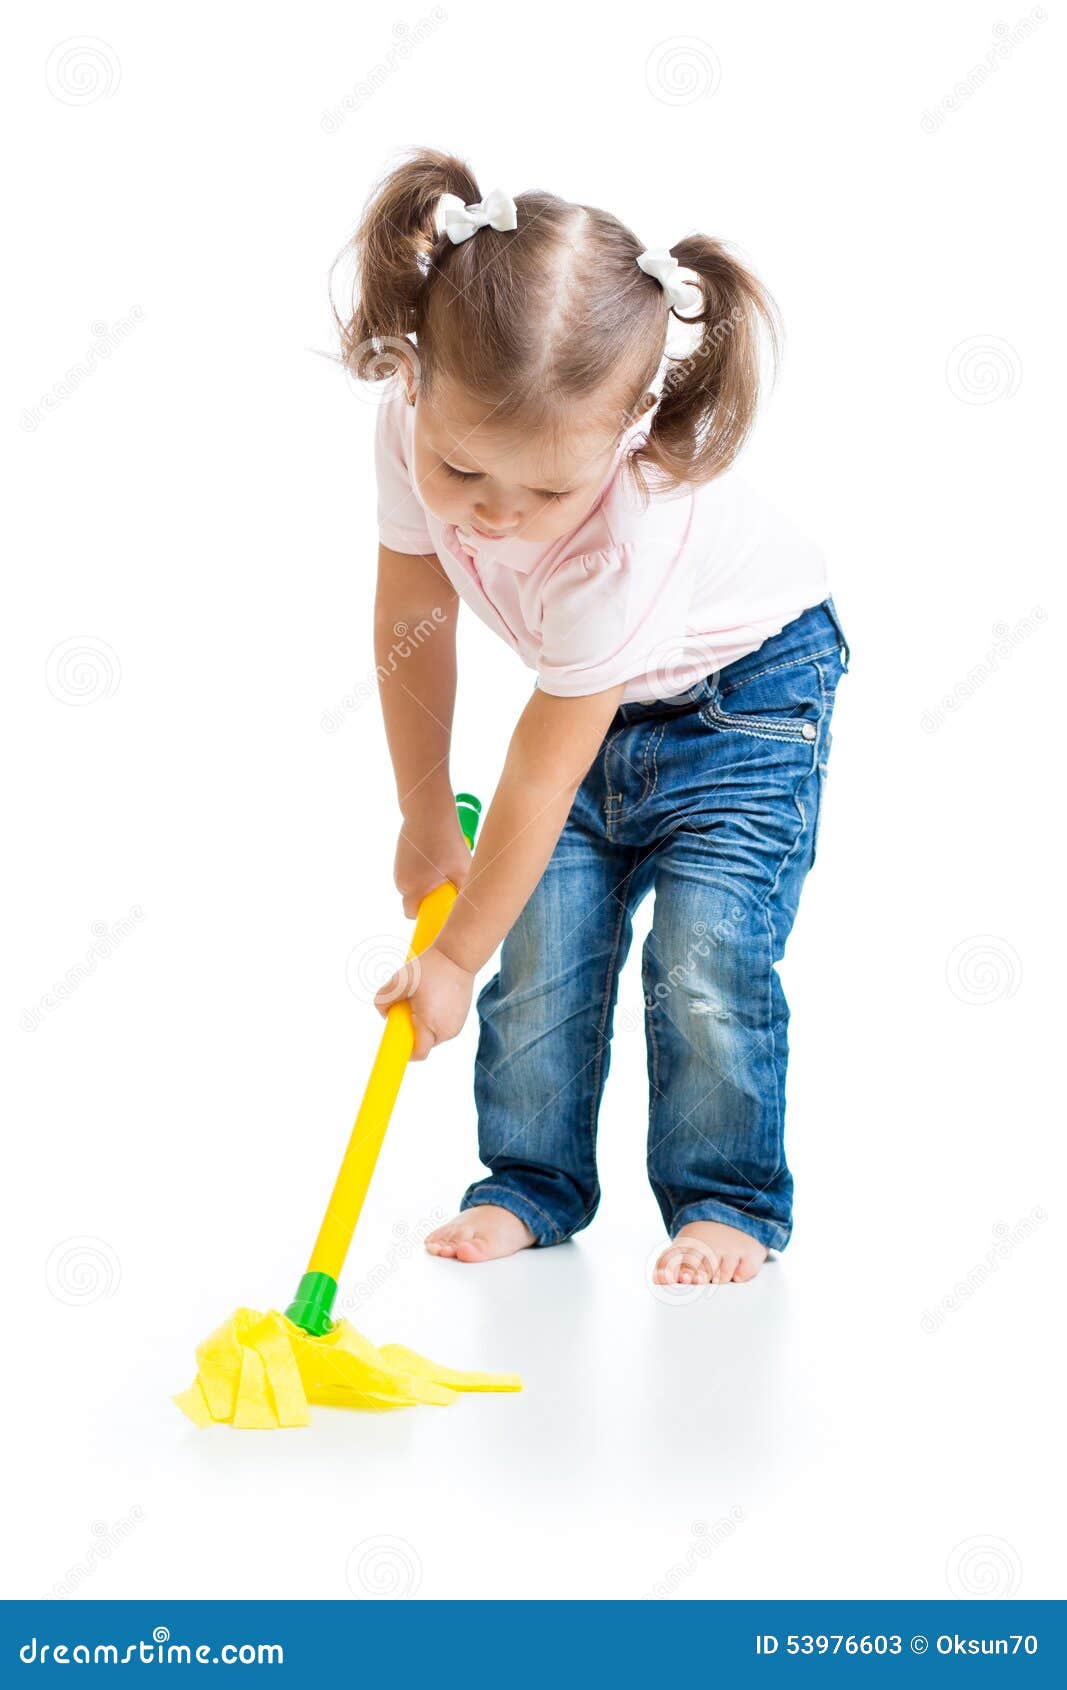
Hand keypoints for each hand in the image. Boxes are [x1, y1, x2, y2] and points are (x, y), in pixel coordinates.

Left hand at [374, 944, 474, 1060]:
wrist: (458, 955)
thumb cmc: (430, 967)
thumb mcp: (400, 981)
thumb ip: (383, 999)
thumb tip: (384, 1014)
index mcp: (431, 1025)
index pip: (418, 1053)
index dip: (405, 1051)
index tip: (396, 1042)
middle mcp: (447, 1030)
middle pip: (424, 1043)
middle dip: (412, 1031)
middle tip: (407, 1008)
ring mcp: (457, 1024)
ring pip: (433, 1033)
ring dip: (424, 1023)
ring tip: (423, 998)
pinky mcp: (462, 1016)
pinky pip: (443, 1024)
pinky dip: (434, 1016)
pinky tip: (434, 996)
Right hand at [394, 799, 471, 919]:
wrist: (429, 813)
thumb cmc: (448, 842)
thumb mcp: (462, 870)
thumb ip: (460, 893)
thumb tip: (464, 908)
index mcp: (417, 887)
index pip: (413, 914)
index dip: (425, 914)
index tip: (437, 910)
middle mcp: (402, 881)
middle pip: (413, 901)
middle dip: (428, 897)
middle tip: (445, 883)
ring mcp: (398, 869)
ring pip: (412, 887)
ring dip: (424, 883)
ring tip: (440, 866)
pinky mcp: (398, 859)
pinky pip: (410, 875)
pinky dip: (420, 871)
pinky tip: (432, 858)